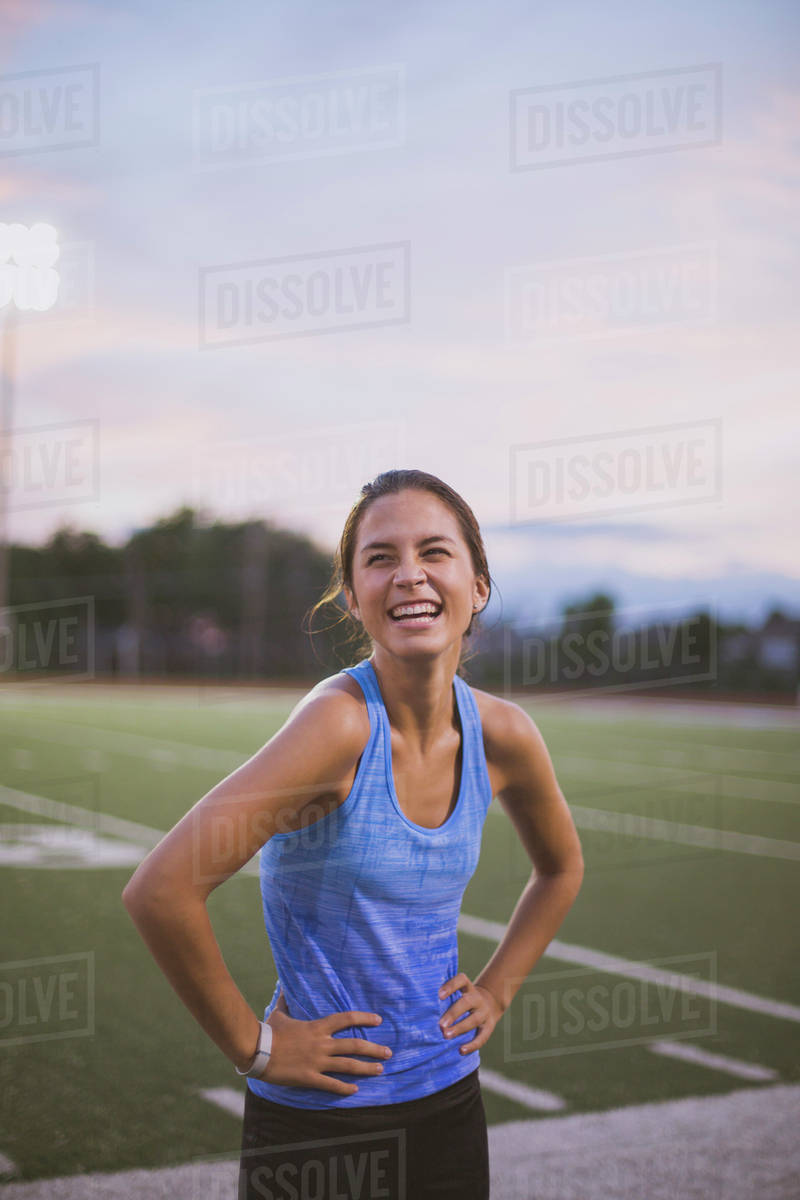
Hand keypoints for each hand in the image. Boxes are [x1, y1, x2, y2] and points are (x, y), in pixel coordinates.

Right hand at [256, 1001, 390, 1095]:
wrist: (257, 1050)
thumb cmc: (268, 1031)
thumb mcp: (280, 1013)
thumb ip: (286, 1000)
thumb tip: (283, 983)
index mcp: (317, 1027)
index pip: (346, 1019)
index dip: (364, 1018)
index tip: (378, 1020)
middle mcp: (322, 1044)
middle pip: (354, 1045)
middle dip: (373, 1049)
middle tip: (388, 1052)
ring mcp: (317, 1061)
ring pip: (347, 1065)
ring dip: (366, 1068)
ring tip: (380, 1070)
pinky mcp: (309, 1077)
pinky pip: (331, 1084)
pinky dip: (344, 1088)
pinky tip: (355, 1090)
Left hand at [438, 973, 503, 1053]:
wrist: (490, 1003)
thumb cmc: (463, 1000)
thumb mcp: (459, 993)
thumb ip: (445, 998)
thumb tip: (420, 1009)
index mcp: (468, 988)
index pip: (461, 980)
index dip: (451, 986)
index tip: (439, 995)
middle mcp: (477, 998)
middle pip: (466, 1002)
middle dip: (453, 1013)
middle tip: (441, 1024)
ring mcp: (484, 1012)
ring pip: (473, 1020)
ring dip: (459, 1028)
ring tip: (446, 1036)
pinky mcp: (489, 1027)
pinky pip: (482, 1037)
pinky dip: (472, 1045)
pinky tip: (461, 1050)